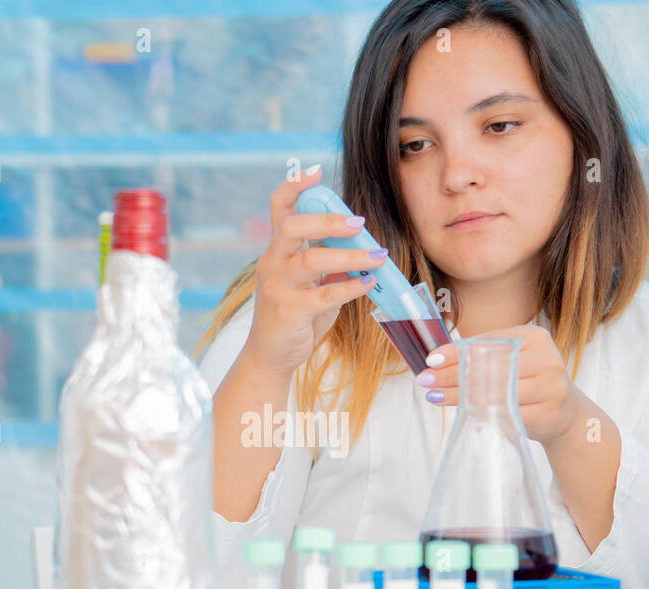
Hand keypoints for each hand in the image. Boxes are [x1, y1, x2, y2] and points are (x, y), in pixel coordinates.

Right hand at [241, 164, 387, 378]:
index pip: (279, 208)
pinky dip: (350, 287)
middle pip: (293, 226)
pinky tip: (369, 283)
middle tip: (358, 222)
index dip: (295, 186)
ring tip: (378, 256)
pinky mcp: (288, 311)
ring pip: (312, 260)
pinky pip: (324, 295)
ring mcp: (278, 287)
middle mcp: (272, 263)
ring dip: (349, 255)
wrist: (271, 356)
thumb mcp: (311, 285)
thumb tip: (364, 250)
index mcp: (277, 251)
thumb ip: (330, 266)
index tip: (316, 172)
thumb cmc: (295, 317)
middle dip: (327, 220)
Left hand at [415, 322, 582, 444]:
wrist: (564, 412)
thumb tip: (436, 361)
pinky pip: (507, 414)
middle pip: (490, 367)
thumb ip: (483, 356)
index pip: (489, 342)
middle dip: (453, 375)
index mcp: (536, 337)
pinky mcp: (549, 413)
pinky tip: (463, 413)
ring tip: (435, 396)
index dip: (457, 351)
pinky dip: (481, 414)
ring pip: (495, 392)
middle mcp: (547, 358)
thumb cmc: (529, 381)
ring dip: (459, 396)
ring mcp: (551, 387)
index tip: (431, 360)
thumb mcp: (512, 360)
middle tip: (426, 381)